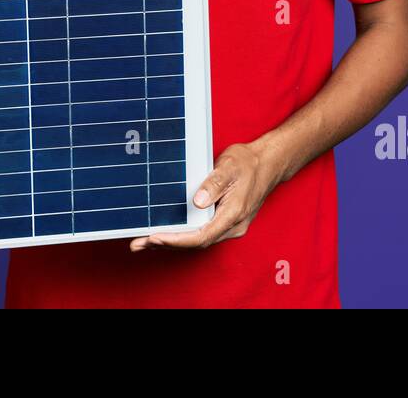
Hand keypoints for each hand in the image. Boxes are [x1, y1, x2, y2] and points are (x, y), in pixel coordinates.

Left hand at [130, 139, 286, 250]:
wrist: (268, 163)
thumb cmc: (249, 163)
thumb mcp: (230, 167)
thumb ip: (214, 184)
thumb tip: (198, 202)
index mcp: (233, 215)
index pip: (201, 236)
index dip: (176, 239)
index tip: (155, 237)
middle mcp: (232, 226)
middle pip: (196, 242)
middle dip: (166, 244)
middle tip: (138, 243)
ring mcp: (229, 226)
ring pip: (197, 240)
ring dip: (171, 241)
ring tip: (143, 242)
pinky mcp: (224, 221)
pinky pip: (201, 233)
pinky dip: (182, 235)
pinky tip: (166, 233)